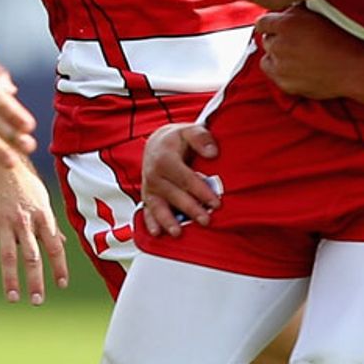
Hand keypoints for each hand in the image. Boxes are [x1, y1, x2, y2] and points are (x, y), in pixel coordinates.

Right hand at [0, 153, 69, 304]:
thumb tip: (61, 242)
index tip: (61, 285)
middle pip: (33, 256)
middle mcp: (25, 220)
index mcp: (43, 215)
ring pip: (8, 256)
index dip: (59, 267)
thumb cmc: (22, 178)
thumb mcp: (41, 198)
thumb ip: (49, 223)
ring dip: (11, 280)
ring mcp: (4, 220)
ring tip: (13, 298)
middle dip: (36, 281)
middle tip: (37, 301)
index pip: (55, 247)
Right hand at [140, 123, 222, 237]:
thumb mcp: (190, 131)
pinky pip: (147, 211)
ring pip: (158, 206)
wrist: (157, 143)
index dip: (201, 191)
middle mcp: (153, 175)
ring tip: (178, 233)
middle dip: (190, 209)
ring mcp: (149, 188)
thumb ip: (201, 138)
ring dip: (167, 220)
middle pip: (174, 195)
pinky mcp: (147, 197)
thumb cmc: (178, 139)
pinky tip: (156, 233)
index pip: (185, 178)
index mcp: (164, 158)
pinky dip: (150, 223)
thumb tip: (212, 153)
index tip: (216, 202)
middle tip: (206, 221)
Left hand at [257, 8, 360, 99]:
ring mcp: (280, 66)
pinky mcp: (285, 84)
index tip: (275, 27)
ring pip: (267, 59)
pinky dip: (283, 73)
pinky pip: (275, 76)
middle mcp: (279, 45)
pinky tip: (298, 69)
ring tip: (295, 57)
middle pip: (266, 41)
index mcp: (286, 24)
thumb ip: (296, 11)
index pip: (262, 22)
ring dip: (277, 57)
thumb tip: (287, 10)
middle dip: (277, 40)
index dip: (270, 25)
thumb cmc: (341, 40)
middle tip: (294, 42)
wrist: (353, 68)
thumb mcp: (318, 15)